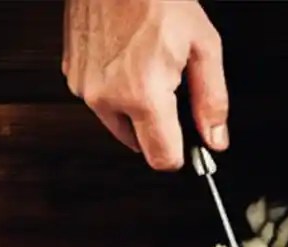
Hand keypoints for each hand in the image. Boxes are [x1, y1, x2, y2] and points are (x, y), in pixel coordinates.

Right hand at [63, 0, 227, 169]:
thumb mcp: (204, 48)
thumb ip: (212, 100)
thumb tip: (215, 138)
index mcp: (142, 94)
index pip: (162, 158)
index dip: (183, 155)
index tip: (193, 146)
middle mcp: (107, 96)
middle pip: (139, 144)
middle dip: (160, 130)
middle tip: (175, 96)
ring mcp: (84, 85)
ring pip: (118, 123)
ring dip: (136, 110)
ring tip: (151, 70)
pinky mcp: (71, 74)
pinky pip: (101, 99)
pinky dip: (117, 91)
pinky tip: (130, 62)